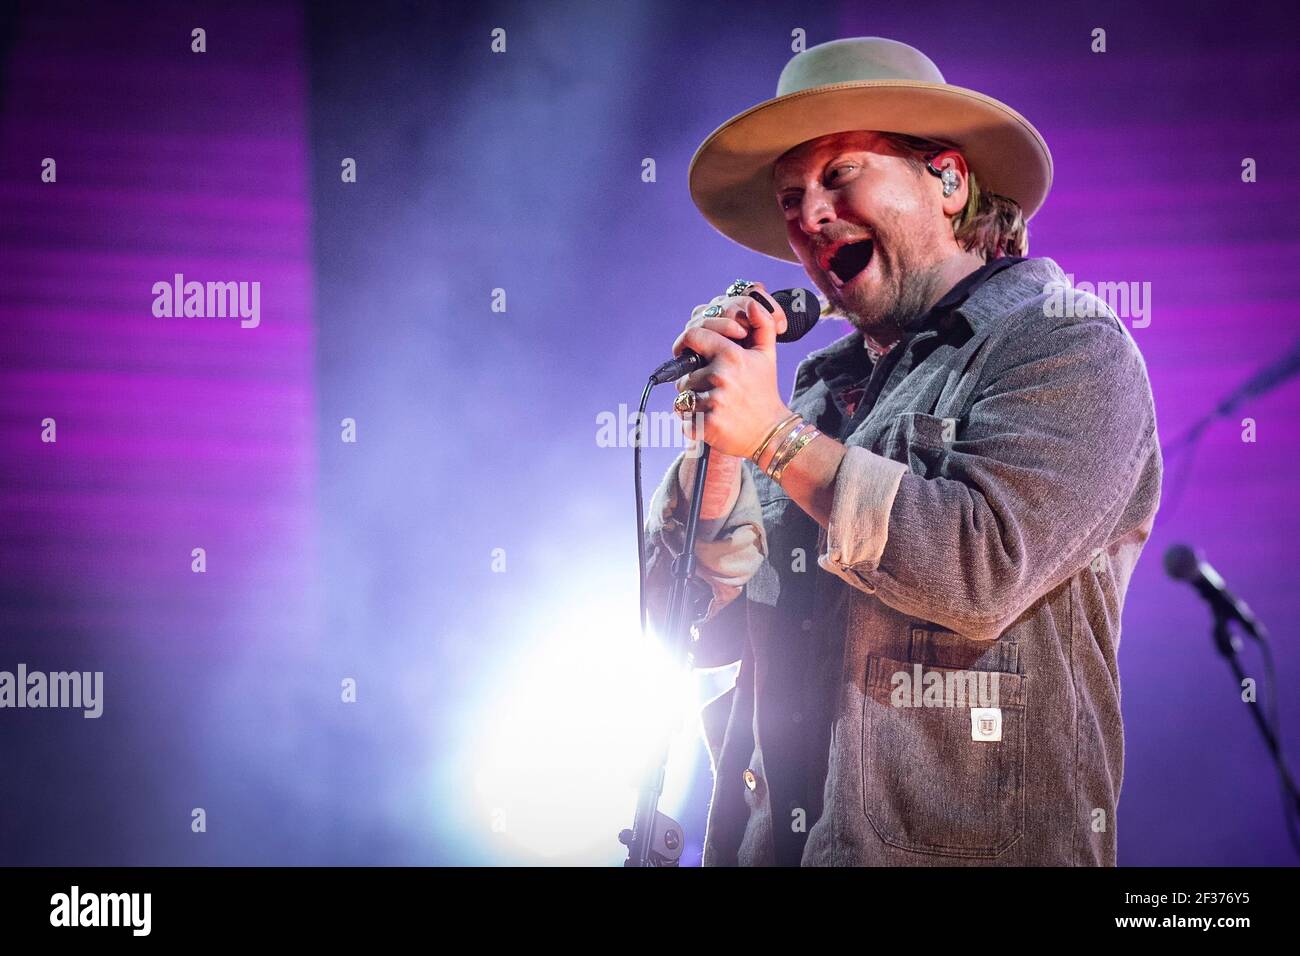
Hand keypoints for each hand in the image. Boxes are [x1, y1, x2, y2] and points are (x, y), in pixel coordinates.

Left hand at [672, 281, 793, 459]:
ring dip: (691, 403)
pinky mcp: (707, 424)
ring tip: (713, 406)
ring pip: (682, 397)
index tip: (683, 350)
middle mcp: (720, 376)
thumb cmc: (764, 392)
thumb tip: (753, 304)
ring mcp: (713, 401)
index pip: (693, 336)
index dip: (684, 342)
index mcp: (731, 355)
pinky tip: (711, 421)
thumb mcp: (767, 356)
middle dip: (692, 381)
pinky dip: (692, 423)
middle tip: (711, 389)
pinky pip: (684, 419)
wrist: (771, 433)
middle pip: (684, 373)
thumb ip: (762, 325)